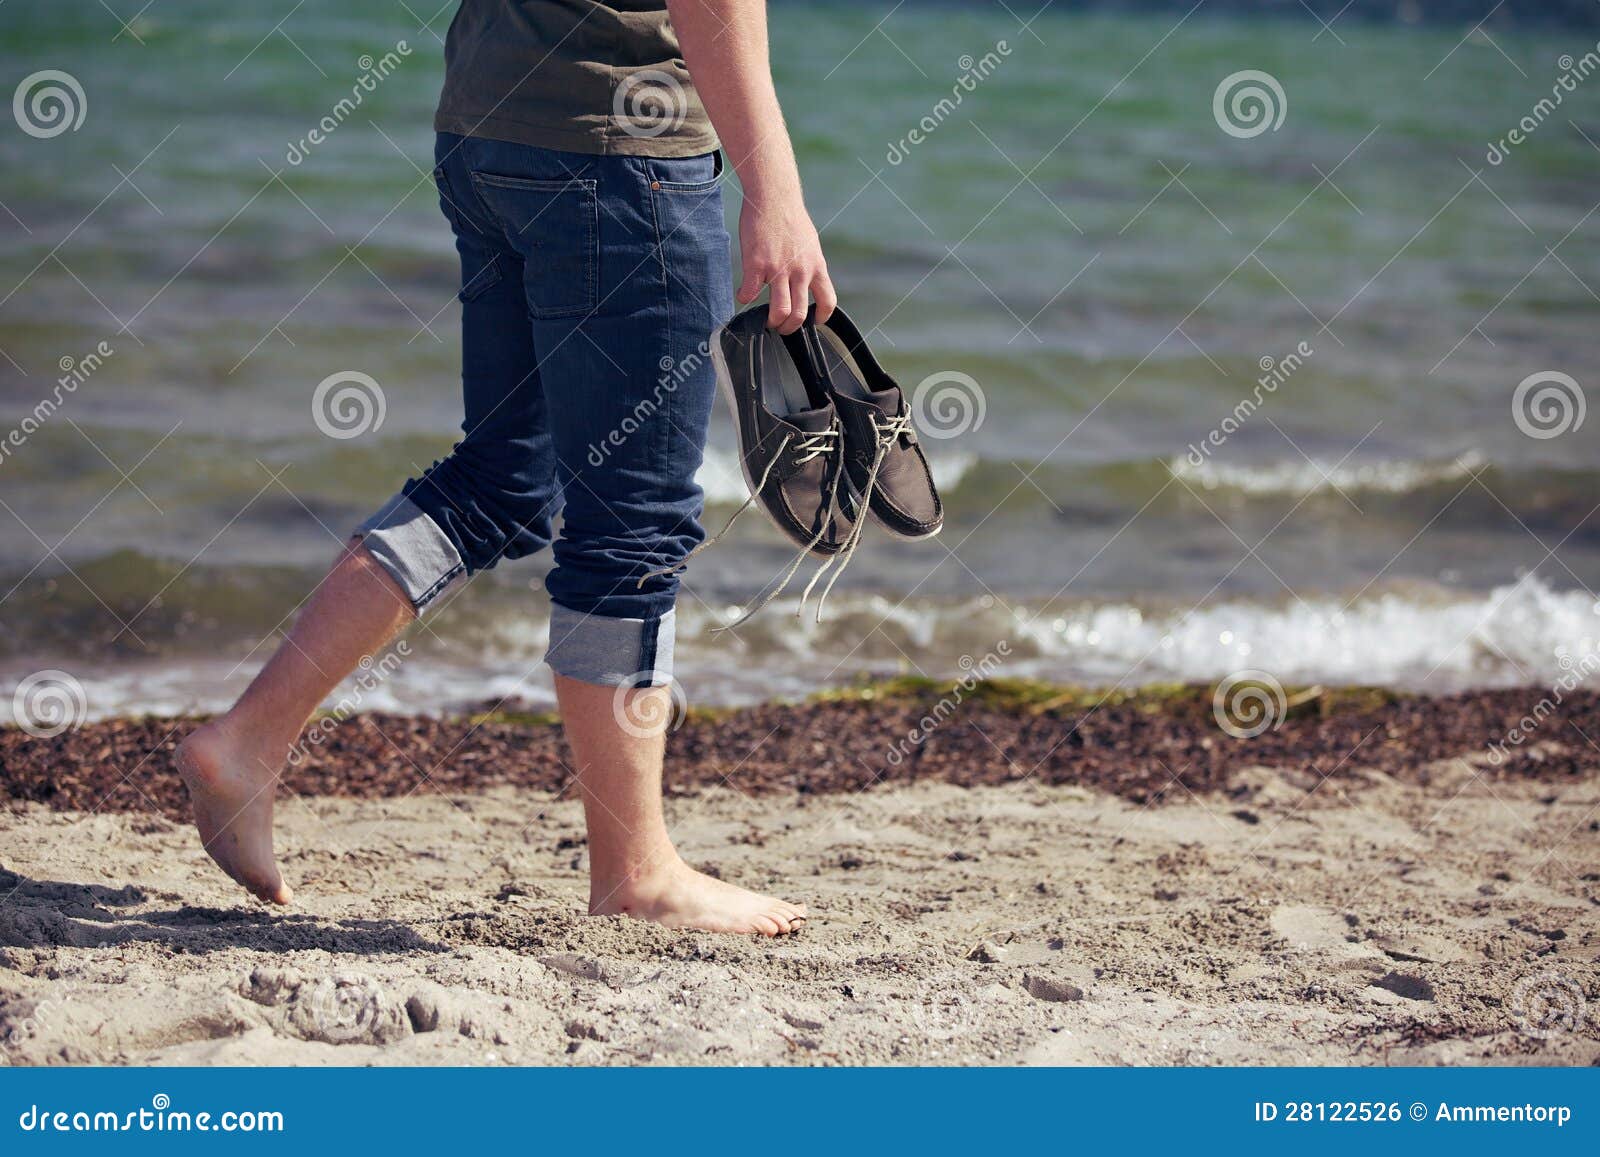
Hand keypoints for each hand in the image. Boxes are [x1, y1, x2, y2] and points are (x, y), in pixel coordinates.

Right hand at [735, 192, 835, 334]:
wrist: (774, 196)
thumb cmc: (790, 218)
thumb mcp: (810, 244)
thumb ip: (809, 265)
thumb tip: (807, 282)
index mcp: (816, 266)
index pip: (827, 300)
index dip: (822, 317)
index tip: (813, 322)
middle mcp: (800, 271)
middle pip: (800, 314)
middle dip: (790, 328)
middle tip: (781, 327)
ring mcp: (778, 269)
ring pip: (779, 310)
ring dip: (772, 321)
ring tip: (766, 320)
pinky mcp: (756, 264)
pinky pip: (750, 293)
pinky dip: (745, 298)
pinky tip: (743, 294)